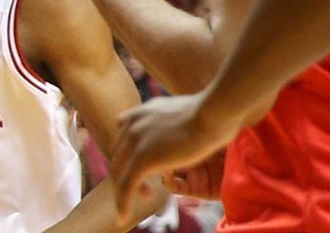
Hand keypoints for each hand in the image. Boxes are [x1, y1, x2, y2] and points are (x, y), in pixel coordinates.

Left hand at [111, 92, 237, 219]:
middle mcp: (131, 125)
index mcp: (139, 114)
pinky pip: (127, 185)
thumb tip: (180, 121)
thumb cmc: (208, 114)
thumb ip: (171, 121)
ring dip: (125, 191)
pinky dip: (122, 202)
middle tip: (144, 190)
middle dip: (127, 175)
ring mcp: (135, 141)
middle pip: (118, 156)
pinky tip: (121, 216)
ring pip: (119, 172)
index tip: (142, 171)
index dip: (129, 158)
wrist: (212, 114)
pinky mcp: (142, 159)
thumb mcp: (182, 113)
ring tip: (134, 204)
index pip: (123, 139)